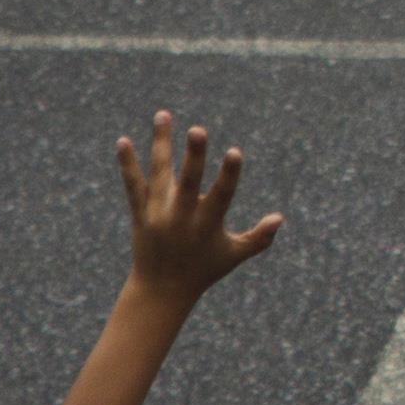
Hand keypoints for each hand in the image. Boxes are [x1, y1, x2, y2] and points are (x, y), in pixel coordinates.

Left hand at [115, 110, 282, 309]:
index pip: (221, 195)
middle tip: (197, 130)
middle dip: (193, 156)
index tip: (235, 151)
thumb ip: (258, 238)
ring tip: (163, 114)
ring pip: (159, 174)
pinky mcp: (140, 214)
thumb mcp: (234, 256)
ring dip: (161, 143)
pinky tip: (124, 141)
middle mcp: (181, 217)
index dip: (229, 174)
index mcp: (207, 225)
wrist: (161, 290)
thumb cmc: (204, 270)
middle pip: (188, 182)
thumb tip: (280, 218)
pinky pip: (133, 185)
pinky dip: (128, 164)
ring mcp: (158, 214)